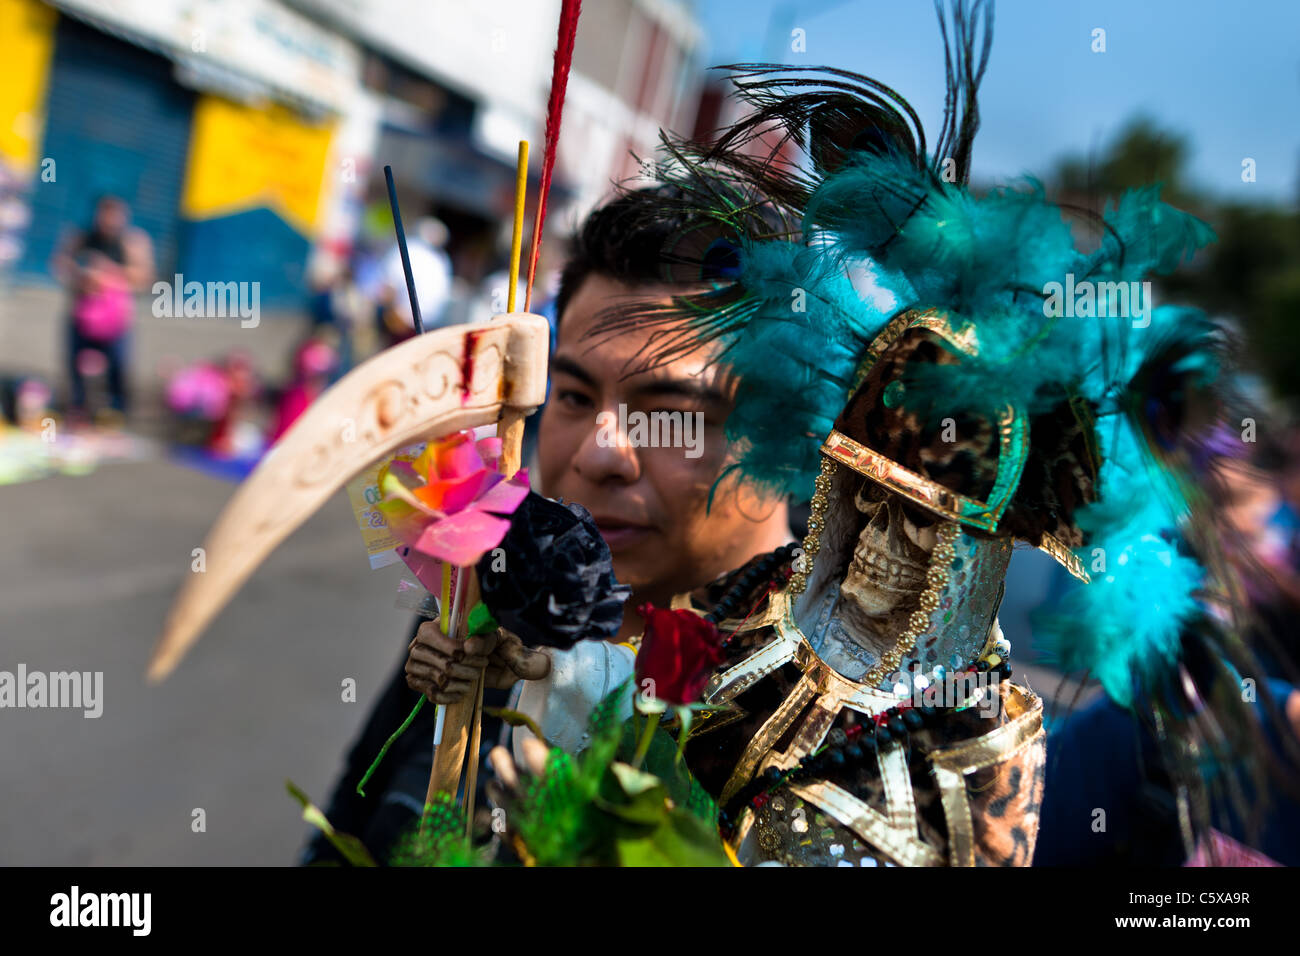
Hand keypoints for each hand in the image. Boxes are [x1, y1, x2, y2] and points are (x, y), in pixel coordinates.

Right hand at [404, 622, 549, 703]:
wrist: (478, 657)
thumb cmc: (478, 641)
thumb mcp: (486, 635)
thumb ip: (481, 639)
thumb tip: (469, 648)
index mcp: (430, 629)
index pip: (445, 646)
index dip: (465, 655)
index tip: (483, 658)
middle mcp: (417, 646)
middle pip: (446, 665)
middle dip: (467, 671)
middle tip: (479, 671)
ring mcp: (414, 665)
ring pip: (440, 681)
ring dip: (461, 683)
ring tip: (472, 680)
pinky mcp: (417, 682)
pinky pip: (432, 694)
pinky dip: (449, 696)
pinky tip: (461, 692)